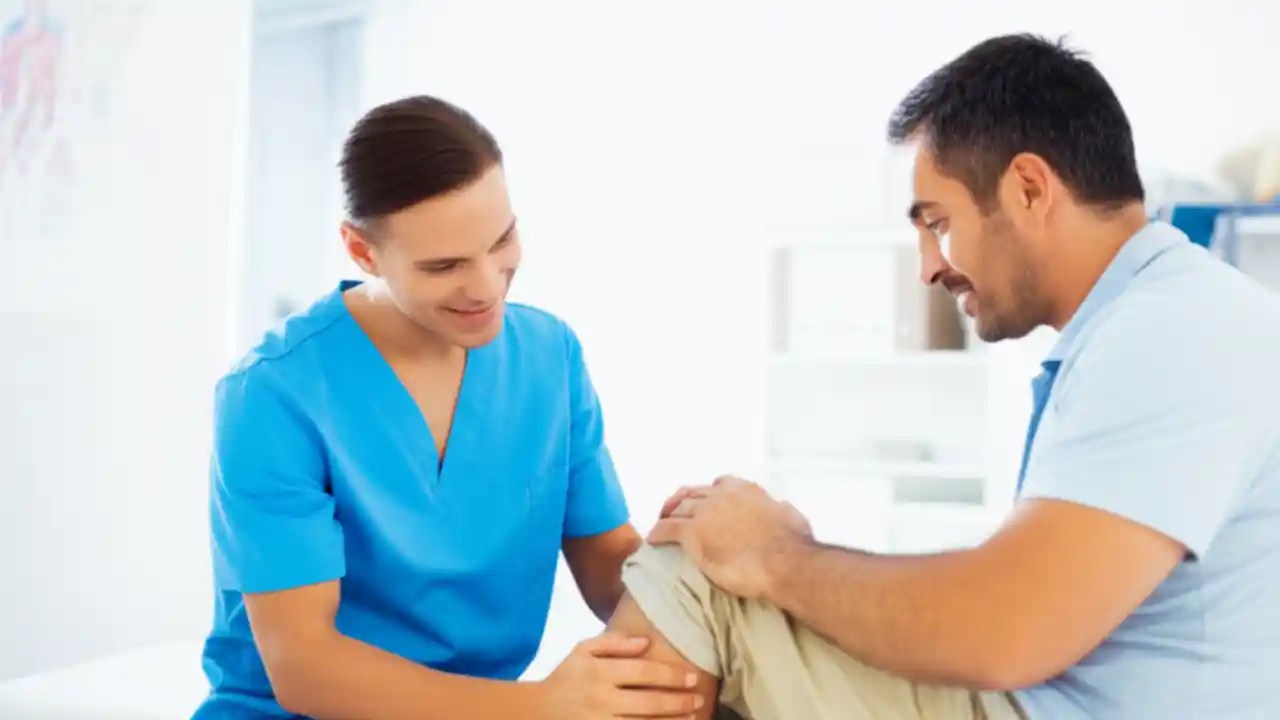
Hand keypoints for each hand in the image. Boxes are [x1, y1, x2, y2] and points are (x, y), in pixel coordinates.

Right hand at [536, 633, 703, 718]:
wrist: (537, 711)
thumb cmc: (566, 676)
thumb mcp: (583, 649)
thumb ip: (615, 642)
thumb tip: (647, 641)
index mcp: (599, 671)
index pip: (643, 672)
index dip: (671, 675)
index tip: (692, 677)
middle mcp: (601, 698)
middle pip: (648, 701)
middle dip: (678, 701)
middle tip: (699, 699)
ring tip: (692, 717)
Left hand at [649, 476, 813, 599]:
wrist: (786, 563)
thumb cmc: (794, 543)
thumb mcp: (790, 515)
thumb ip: (778, 509)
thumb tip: (779, 508)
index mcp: (745, 489)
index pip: (718, 485)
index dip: (707, 495)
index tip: (704, 503)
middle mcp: (721, 495)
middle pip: (692, 494)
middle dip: (681, 502)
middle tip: (673, 512)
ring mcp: (705, 513)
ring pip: (677, 509)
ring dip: (668, 516)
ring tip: (662, 526)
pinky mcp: (693, 534)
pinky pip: (667, 529)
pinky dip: (658, 533)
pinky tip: (652, 541)